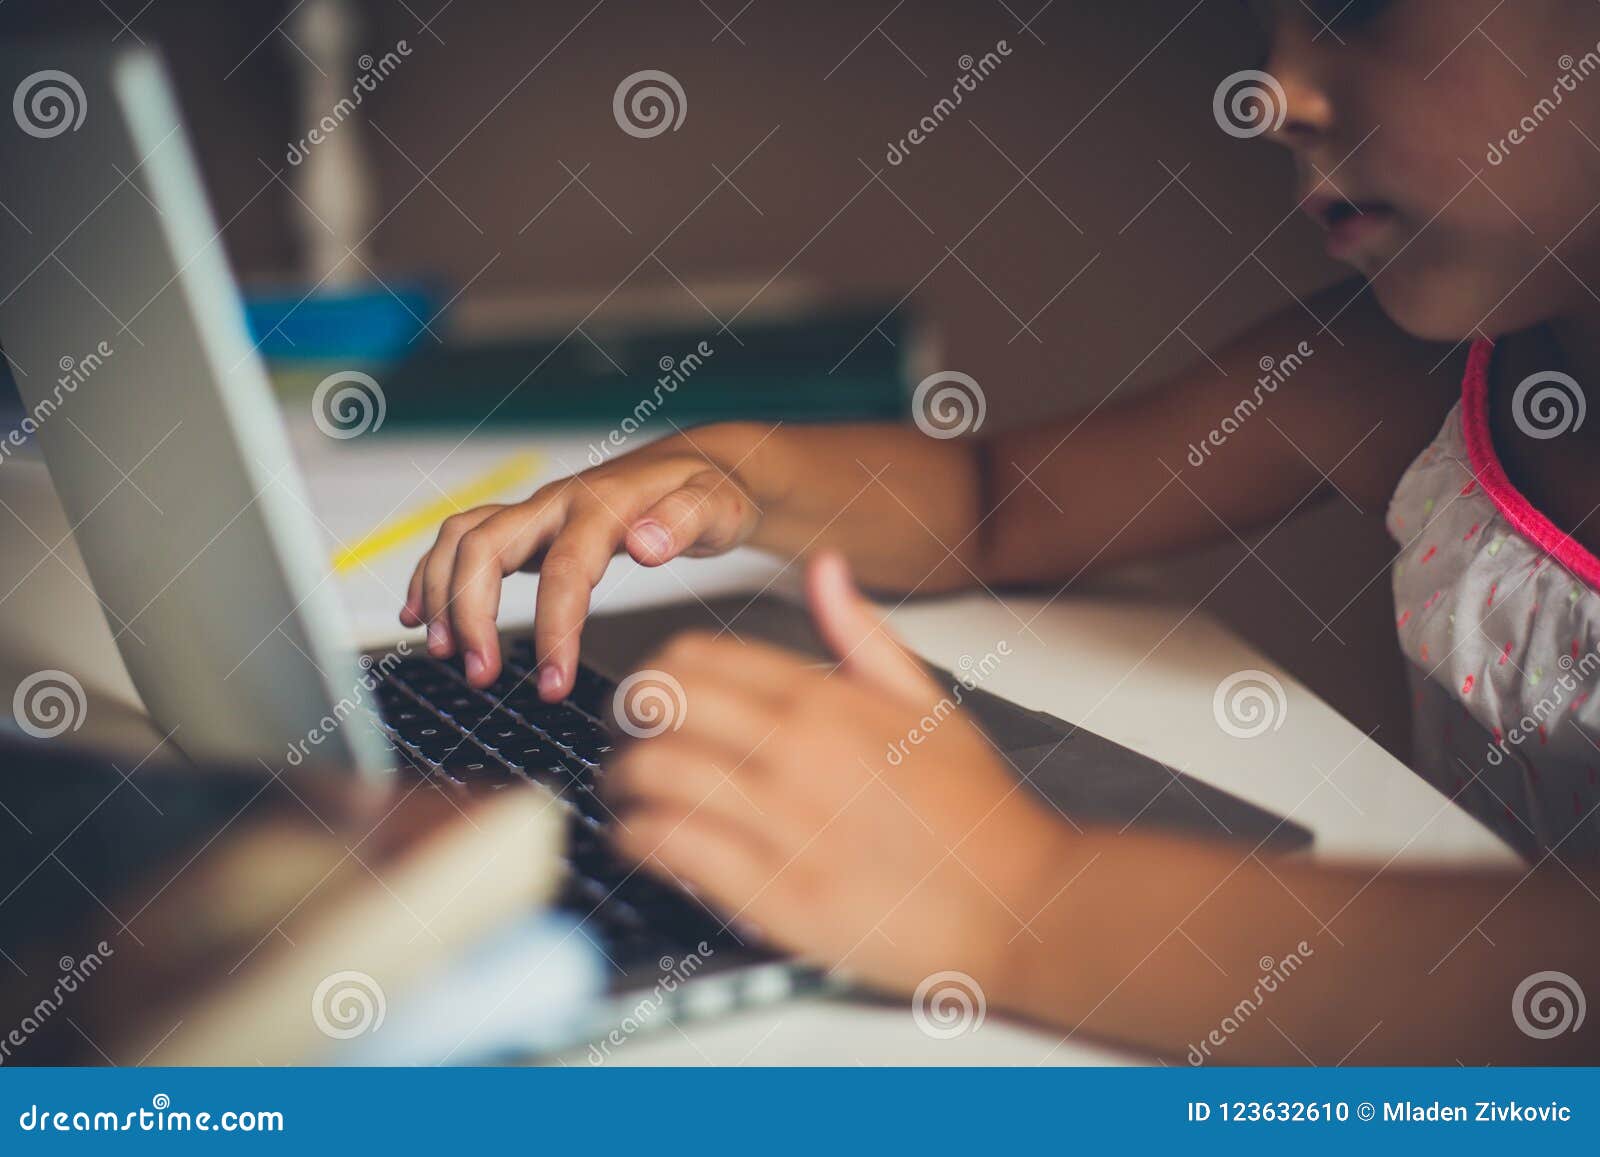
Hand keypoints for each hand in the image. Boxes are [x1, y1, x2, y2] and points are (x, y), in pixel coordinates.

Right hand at [400, 426, 765, 696]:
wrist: (700, 464)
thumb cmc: (713, 491)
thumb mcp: (720, 505)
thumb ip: (686, 522)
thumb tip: (646, 545)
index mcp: (604, 504)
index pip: (567, 569)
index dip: (555, 627)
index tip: (554, 685)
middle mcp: (558, 502)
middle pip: (486, 545)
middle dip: (470, 611)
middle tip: (480, 675)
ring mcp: (538, 511)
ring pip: (462, 538)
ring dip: (442, 593)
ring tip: (442, 652)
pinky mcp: (529, 525)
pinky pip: (464, 541)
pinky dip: (433, 575)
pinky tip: (420, 616)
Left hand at [605, 552, 1070, 997]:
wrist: (1015, 904)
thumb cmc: (973, 810)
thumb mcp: (924, 702)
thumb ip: (861, 635)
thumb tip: (824, 569)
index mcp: (823, 700)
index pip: (694, 658)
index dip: (657, 674)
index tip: (656, 698)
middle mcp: (793, 751)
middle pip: (656, 704)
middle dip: (628, 722)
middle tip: (630, 742)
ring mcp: (778, 822)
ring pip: (650, 773)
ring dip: (621, 783)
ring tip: (626, 795)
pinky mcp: (770, 893)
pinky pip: (666, 848)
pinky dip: (637, 840)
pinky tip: (644, 842)